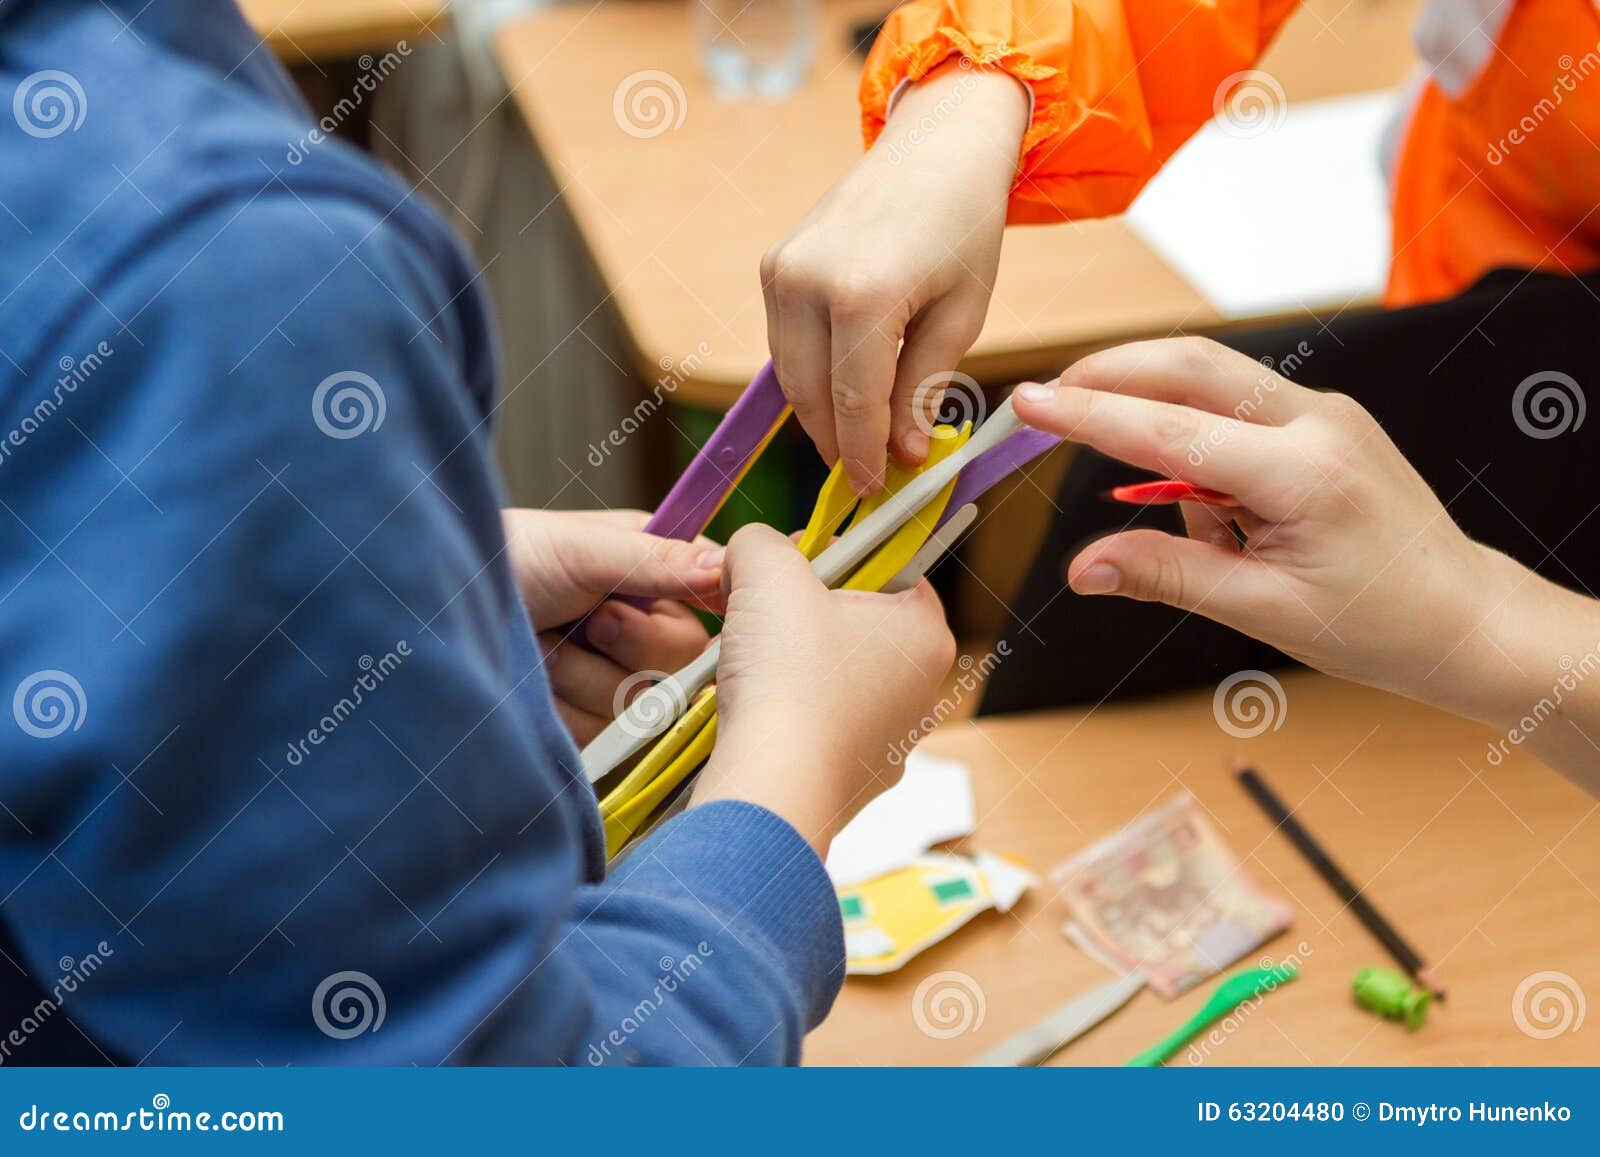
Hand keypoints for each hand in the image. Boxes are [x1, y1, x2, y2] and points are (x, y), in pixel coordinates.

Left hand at [503, 509, 720, 745]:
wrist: (427, 618)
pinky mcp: (584, 726)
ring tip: (544, 643)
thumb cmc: (499, 560)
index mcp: (651, 567)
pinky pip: (602, 736)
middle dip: (633, 644)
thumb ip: (656, 560)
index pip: (717, 593)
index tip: (711, 613)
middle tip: (590, 619)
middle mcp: (641, 624)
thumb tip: (725, 568)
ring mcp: (612, 678)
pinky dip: (562, 710)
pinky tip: (534, 684)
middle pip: (688, 662)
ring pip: (643, 704)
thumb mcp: (580, 548)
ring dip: (585, 675)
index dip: (718, 607)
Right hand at [691, 524, 956, 853]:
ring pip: (839, 677)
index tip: (796, 562)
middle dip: (809, 610)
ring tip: (752, 665)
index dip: (842, 553)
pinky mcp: (855, 780)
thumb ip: (763, 543)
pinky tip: (756, 713)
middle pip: (863, 623)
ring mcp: (892, 742)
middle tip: (764, 611)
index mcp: (926, 636)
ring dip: (794, 662)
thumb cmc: (786, 677)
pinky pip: (821, 726)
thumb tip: (755, 550)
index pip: (897, 569)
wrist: (770, 790)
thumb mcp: (766, 573)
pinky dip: (789, 713)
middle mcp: (923, 693)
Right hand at [762, 60, 1027, 494]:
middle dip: (839, 442)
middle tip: (868, 473)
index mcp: (864, 293)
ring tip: (858, 441)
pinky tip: (843, 393)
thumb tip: (905, 454)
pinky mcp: (773, 266)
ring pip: (790, 375)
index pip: (855, 402)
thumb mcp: (962, 315)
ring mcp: (782, 270)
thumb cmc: (962, 224)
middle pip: (812, 394)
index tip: (874, 488)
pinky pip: (785, 343)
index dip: (864, 454)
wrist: (937, 145)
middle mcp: (808, 280)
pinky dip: (811, 375)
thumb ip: (924, 387)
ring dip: (821, 414)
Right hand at [1011, 338, 1509, 713]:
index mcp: (1305, 474)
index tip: (1028, 401)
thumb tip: (1082, 567)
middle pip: (1189, 365)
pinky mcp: (1321, 417)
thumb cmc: (1379, 623)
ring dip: (1160, 423)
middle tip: (1047, 404)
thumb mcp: (1264, 610)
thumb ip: (1166, 575)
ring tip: (1206, 533)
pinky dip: (1201, 449)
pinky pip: (1236, 410)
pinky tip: (1229, 521)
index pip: (1169, 431)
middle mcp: (1318, 422)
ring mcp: (1325, 411)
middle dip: (1109, 375)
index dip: (1088, 415)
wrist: (1466, 616)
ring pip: (1209, 382)